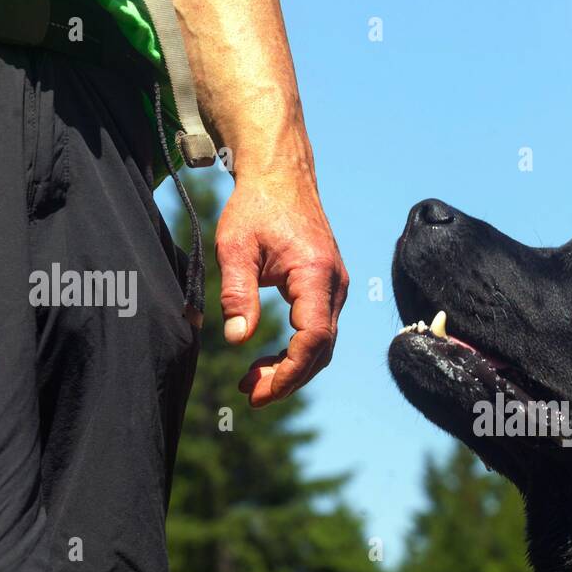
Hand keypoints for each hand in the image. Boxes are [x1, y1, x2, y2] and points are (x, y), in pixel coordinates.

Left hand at [216, 169, 347, 406]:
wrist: (281, 176)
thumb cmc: (255, 207)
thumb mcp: (235, 247)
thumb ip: (237, 294)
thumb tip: (237, 339)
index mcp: (316, 274)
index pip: (313, 338)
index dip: (290, 371)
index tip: (260, 391)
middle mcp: (335, 285)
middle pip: (322, 349)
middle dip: (288, 378)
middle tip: (250, 395)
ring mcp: (336, 288)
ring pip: (322, 345)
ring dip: (291, 368)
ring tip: (252, 381)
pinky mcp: (328, 289)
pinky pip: (319, 330)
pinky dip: (296, 352)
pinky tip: (267, 360)